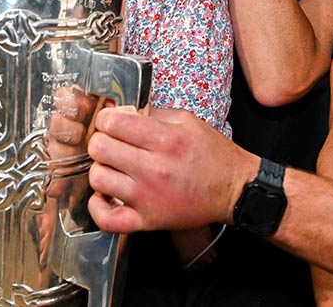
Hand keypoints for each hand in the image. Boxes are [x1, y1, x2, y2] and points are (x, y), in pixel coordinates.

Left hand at [86, 106, 259, 232]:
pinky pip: (107, 219)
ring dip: (101, 169)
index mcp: (165, 140)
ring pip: (98, 178)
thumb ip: (153, 114)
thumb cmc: (212, 155)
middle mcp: (154, 168)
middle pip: (100, 148)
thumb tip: (120, 112)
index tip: (112, 122)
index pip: (113, 122)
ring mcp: (148, 197)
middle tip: (111, 143)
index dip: (106, 119)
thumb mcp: (188, 121)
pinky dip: (97, 207)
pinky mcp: (148, 220)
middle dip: (101, 140)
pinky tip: (104, 195)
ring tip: (113, 167)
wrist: (235, 190)